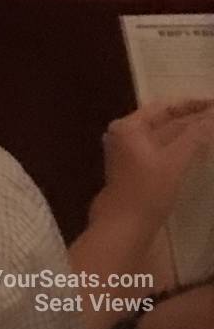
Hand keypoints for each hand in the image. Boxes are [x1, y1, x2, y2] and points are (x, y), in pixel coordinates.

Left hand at [97, 101, 213, 231]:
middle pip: (161, 119)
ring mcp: (127, 149)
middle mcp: (124, 133)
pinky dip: (178, 144)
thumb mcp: (174, 162)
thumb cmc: (147, 191)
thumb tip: (213, 117)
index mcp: (128, 127)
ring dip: (185, 130)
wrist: (124, 224)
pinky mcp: (135, 165)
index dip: (190, 104)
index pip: (163, 107)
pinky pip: (159, 147)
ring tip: (210, 125)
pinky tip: (195, 146)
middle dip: (190, 116)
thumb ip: (194, 138)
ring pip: (161, 134)